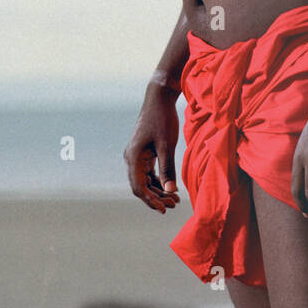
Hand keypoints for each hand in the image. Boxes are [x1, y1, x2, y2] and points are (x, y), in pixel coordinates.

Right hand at [125, 82, 180, 213]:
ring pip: (145, 180)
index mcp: (133, 157)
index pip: (138, 187)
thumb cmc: (163, 119)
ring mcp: (137, 156)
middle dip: (157, 197)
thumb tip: (170, 191)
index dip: (151, 200)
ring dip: (159, 190)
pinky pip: (149, 172)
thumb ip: (168, 169)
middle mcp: (131, 158)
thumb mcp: (167, 145)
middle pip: (141, 186)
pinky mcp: (144, 152)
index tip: (164, 209)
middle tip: (174, 205)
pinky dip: (159, 180)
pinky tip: (172, 187)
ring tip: (175, 199)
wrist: (159, 98)